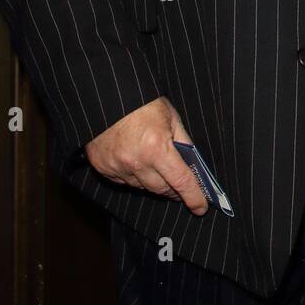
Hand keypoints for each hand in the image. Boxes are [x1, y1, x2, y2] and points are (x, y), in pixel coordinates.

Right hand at [83, 96, 208, 214]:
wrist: (106, 96)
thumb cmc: (142, 103)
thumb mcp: (170, 117)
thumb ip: (183, 141)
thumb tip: (193, 164)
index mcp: (157, 148)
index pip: (181, 182)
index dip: (194, 197)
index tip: (200, 207)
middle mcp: (137, 162)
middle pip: (162, 190)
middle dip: (175, 191)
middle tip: (181, 187)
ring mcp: (118, 168)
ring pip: (143, 187)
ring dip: (154, 183)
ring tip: (159, 169)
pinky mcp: (103, 168)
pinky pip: (124, 182)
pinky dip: (134, 177)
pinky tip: (137, 163)